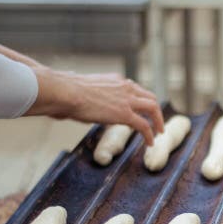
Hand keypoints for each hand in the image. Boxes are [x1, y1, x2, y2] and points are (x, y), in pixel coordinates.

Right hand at [27, 69, 164, 145]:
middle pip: (149, 97)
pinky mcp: (125, 114)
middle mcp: (124, 87)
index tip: (140, 109)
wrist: (66, 91)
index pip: (134, 88)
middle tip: (157, 122)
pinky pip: (144, 125)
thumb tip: (64, 105)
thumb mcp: (76, 89)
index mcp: (115, 80)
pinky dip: (150, 135)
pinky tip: (150, 143)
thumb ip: (78, 95)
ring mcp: (127, 100)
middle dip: (155, 110)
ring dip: (158, 121)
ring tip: (159, 133)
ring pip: (153, 108)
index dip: (140, 99)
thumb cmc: (64, 91)